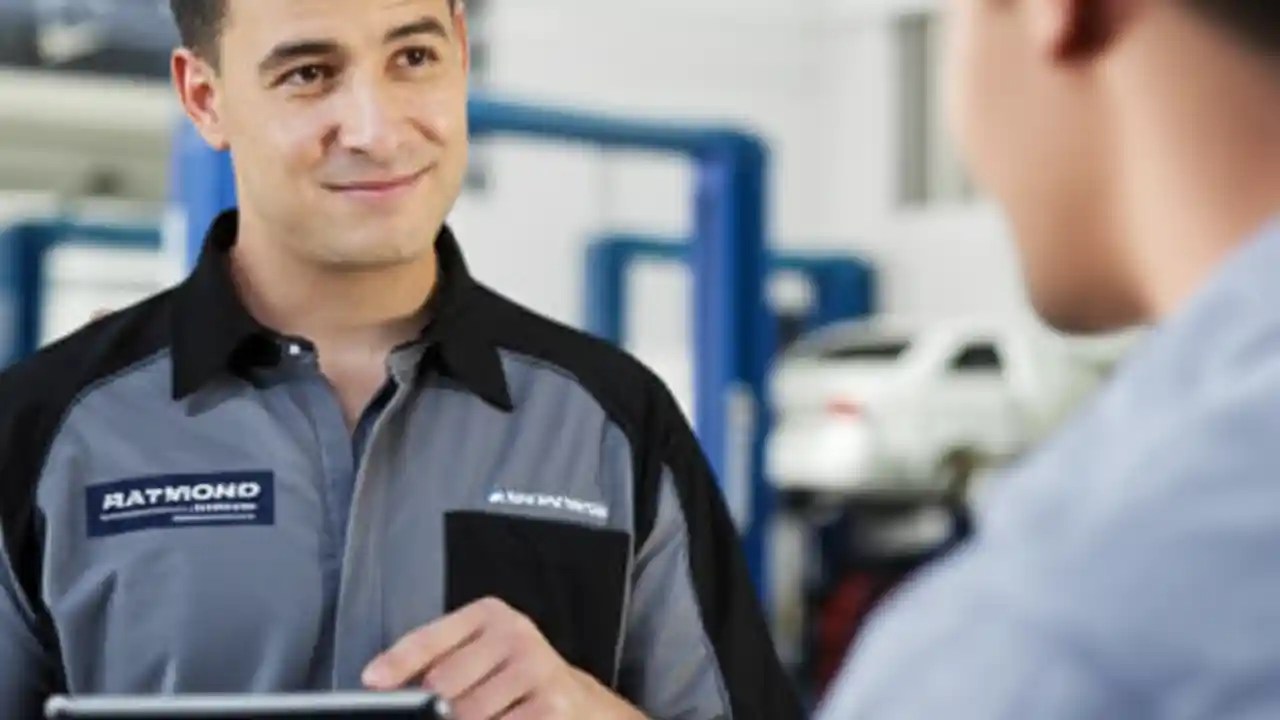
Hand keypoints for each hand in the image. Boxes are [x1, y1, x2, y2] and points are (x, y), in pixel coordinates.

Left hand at [362, 597, 645, 719]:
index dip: (398, 663)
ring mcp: (536, 670)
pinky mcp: (552, 707)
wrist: (581, 704)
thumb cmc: (514, 680)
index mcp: (490, 615)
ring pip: (467, 714)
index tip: (371, 681)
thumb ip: (436, 662)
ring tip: (470, 717)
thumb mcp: (479, 655)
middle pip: (443, 686)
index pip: (430, 638)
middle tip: (430, 716)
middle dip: (429, 711)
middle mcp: (516, 634)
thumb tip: (382, 684)